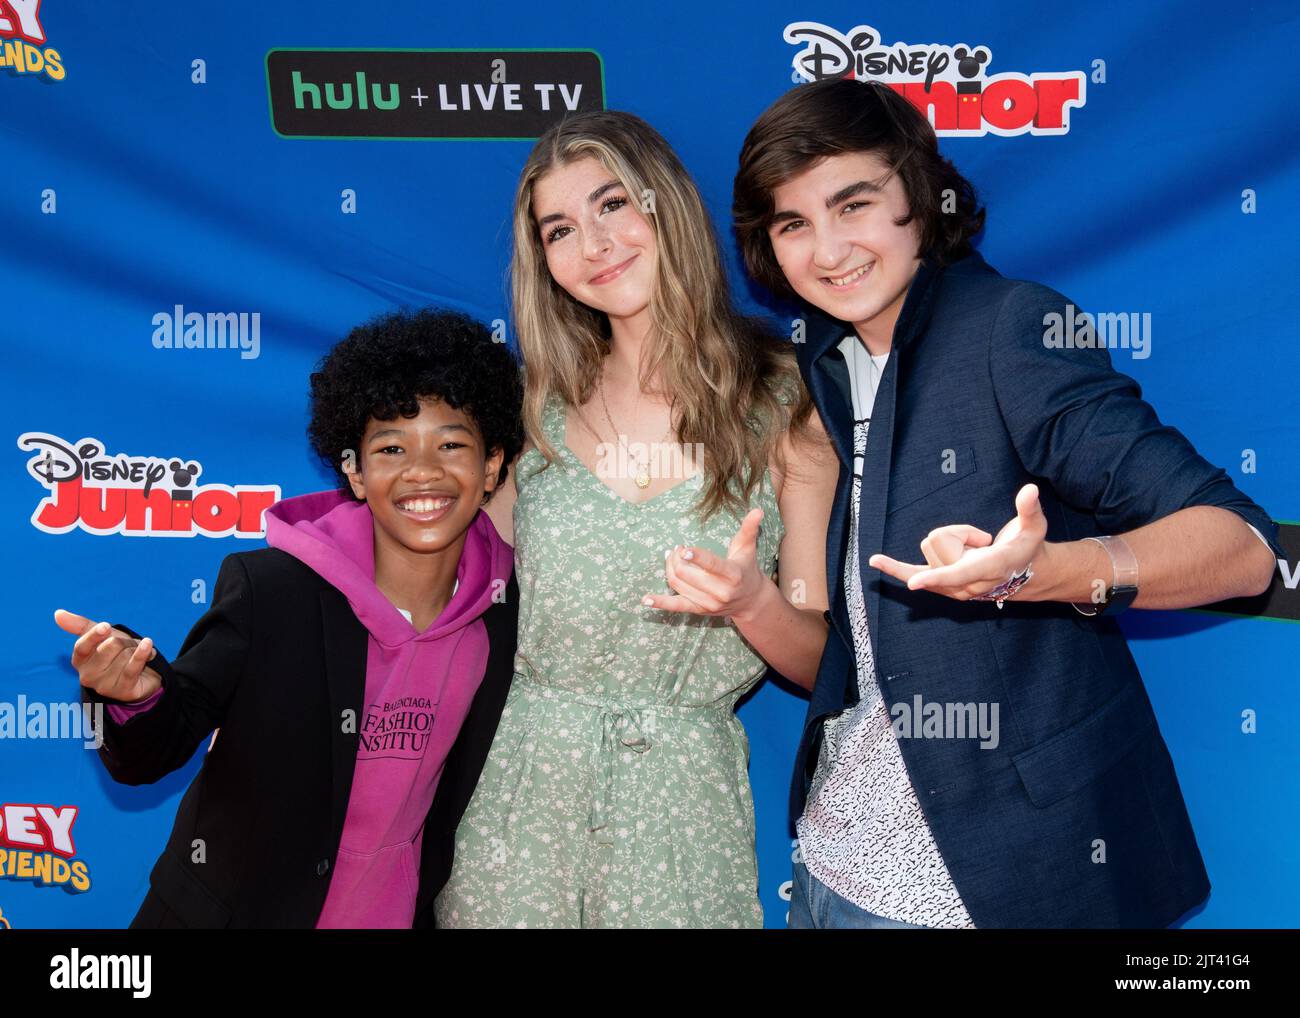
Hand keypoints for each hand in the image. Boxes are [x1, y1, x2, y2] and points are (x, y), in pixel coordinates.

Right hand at [53, 609, 162, 703]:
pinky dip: (142, 654)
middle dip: (125, 641)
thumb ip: (80, 626)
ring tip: (136, 655)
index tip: (105, 626)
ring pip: (125, 655)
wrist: (142, 676)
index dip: (94, 635)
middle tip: (128, 646)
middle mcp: (87, 676)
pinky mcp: (123, 691)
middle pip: (110, 646)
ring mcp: (104, 686)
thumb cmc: (117, 654)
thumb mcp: (100, 636)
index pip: (82, 646)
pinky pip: (132, 667)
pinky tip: (148, 645)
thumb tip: (57, 613)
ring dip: (136, 650)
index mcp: (79, 661)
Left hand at [641, 507, 767, 622]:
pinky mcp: (699, 610)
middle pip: (689, 574)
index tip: (683, 549)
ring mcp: (709, 603)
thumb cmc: (746, 568)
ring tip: (670, 556)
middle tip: (677, 547)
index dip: (697, 558)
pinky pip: (676, 606)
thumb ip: (750, 529)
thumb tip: (758, 509)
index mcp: (733, 574)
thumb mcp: (748, 548)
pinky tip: (646, 599)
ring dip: (669, 568)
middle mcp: (721, 592)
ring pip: (679, 584)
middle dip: (677, 558)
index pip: (712, 565)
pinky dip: (660, 603)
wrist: (751, 601)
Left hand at [868, 484, 1047, 601]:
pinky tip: (876, 561)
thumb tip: (1031, 490)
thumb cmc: (1027, 547)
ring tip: (974, 549)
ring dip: (950, 542)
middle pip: (939, 543)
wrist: (1023, 575)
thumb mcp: (1035, 528)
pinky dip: (895, 568)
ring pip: (931, 547)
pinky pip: (912, 572)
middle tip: (983, 541)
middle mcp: (966, 583)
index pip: (958, 573)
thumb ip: (1031, 509)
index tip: (913, 583)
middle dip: (958, 533)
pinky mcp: (941, 584)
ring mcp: (952, 587)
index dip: (936, 577)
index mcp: (988, 570)